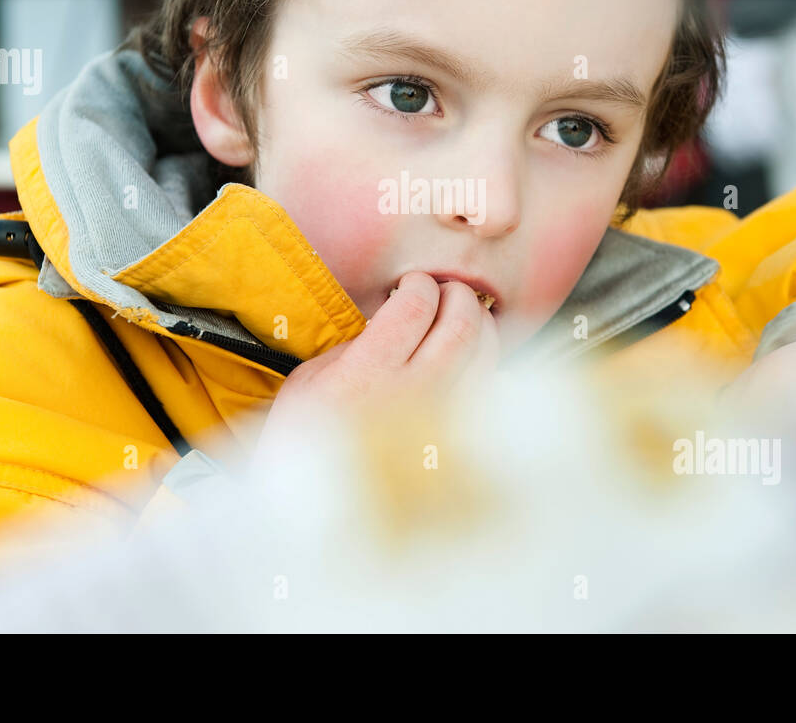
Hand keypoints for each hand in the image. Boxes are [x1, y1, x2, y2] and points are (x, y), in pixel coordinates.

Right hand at [250, 272, 499, 468]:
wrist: (314, 510)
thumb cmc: (303, 441)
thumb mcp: (309, 381)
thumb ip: (355, 345)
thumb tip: (396, 321)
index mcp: (368, 375)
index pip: (416, 306)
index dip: (420, 285)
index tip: (413, 285)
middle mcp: (413, 396)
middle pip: (462, 326)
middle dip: (459, 297)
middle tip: (448, 293)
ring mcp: (442, 423)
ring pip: (487, 356)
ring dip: (481, 327)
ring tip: (465, 320)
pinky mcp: (458, 445)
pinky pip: (491, 394)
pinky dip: (488, 367)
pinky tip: (472, 361)